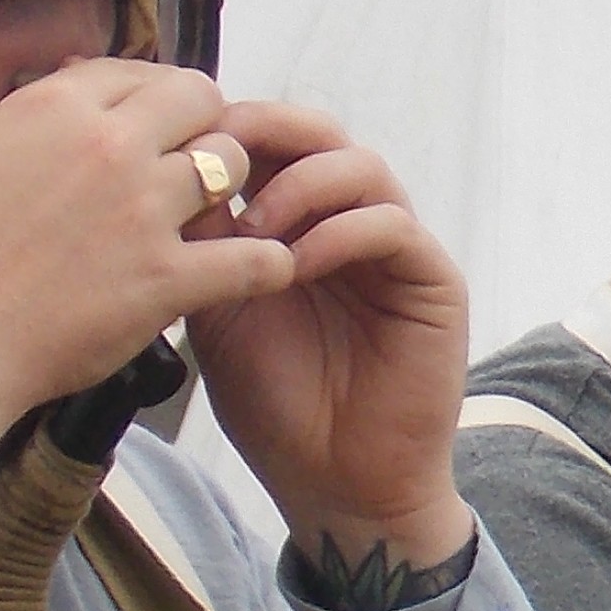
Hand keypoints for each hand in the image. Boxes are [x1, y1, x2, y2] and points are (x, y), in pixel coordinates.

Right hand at [0, 62, 294, 470]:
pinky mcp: (167, 277)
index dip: (157, 97)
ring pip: (231, 164)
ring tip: (216, 219)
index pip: (138, 71)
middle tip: (197, 167)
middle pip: (200, 99)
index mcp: (52, 109)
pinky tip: (263, 269)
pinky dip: (269, 262)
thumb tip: (46, 111)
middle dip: (204, 127)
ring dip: (230, 190)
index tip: (161, 126)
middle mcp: (106, 145)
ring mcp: (142, 209)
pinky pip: (256, 257)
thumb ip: (18, 129)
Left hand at [188, 101, 474, 572]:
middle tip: (221, 156)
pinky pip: (393, 227)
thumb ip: (206, 240)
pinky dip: (341, 233)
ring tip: (256, 231)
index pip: (274, 142)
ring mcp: (396, 252)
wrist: (334, 482)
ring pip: (364, 167)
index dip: (231, 128)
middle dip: (269, 129)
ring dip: (302, 185)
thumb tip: (176, 166)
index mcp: (299, 224)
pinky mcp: (434, 284)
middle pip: (323, 134)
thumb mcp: (217, 306)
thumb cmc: (277, 405)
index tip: (180, 146)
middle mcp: (350, 225)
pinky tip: (296, 267)